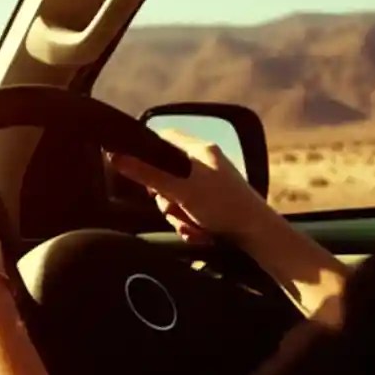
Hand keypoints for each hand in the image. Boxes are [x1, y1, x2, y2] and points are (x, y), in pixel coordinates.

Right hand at [110, 128, 273, 247]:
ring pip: (175, 198)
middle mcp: (205, 163)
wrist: (259, 235)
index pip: (163, 139)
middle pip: (164, 175)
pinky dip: (190, 225)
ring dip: (179, 217)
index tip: (140, 175)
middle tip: (175, 209)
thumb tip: (116, 157)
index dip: (146, 154)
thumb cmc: (226, 207)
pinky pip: (189, 211)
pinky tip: (199, 234)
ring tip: (192, 227)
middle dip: (166, 200)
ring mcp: (209, 184)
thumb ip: (147, 175)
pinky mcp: (213, 204)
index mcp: (200, 150)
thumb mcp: (180, 191)